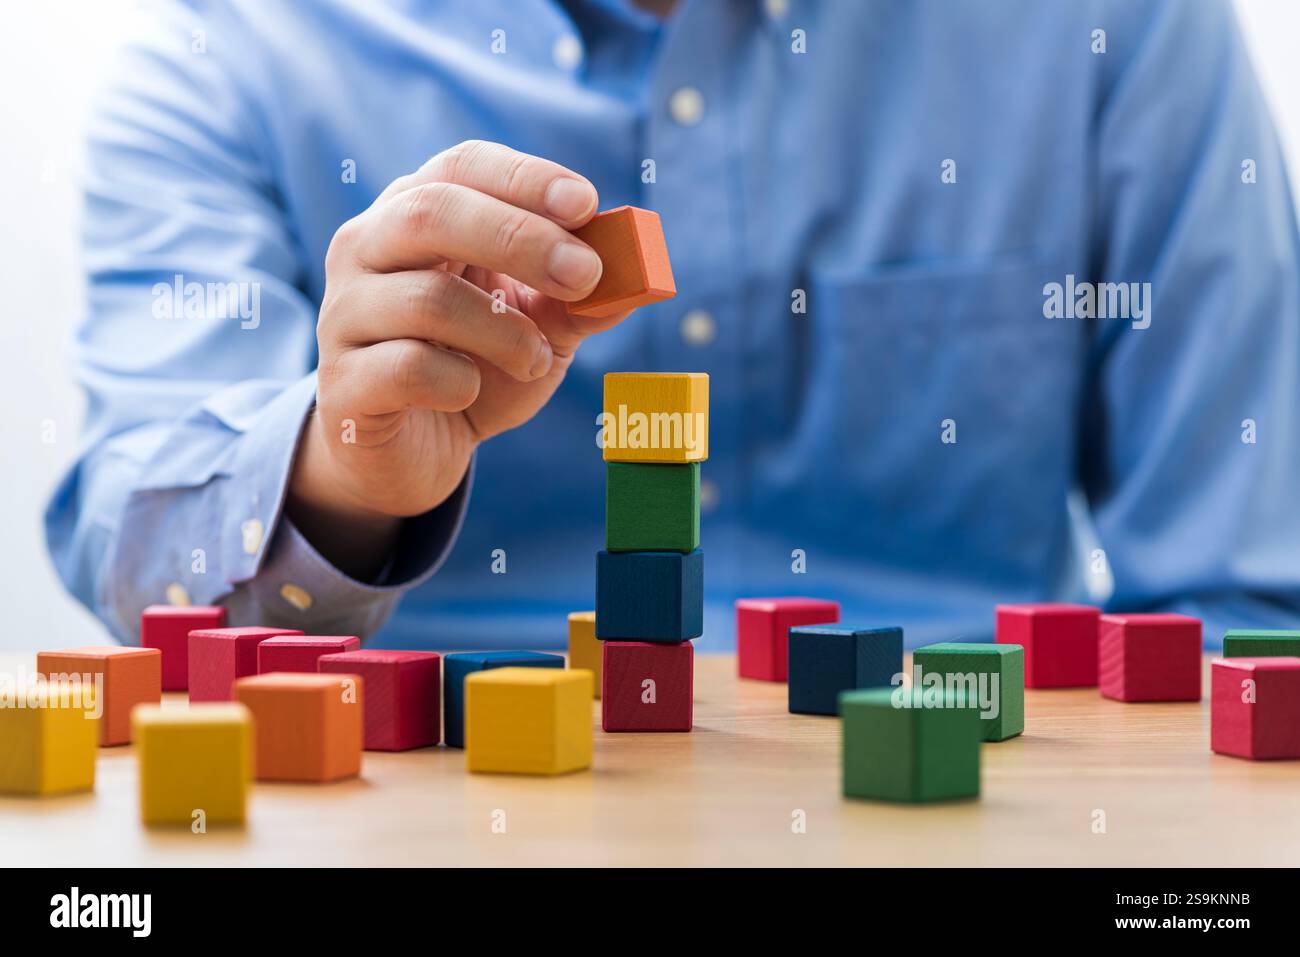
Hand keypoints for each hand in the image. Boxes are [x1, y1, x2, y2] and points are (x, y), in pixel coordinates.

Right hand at [288, 141, 628, 577]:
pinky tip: (468, 394)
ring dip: (505, 332)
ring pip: (428, 299)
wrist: (415, 451)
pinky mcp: (343, 383)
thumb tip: (636, 275)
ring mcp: (344, 314)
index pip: (462, 167)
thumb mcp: (539, 329)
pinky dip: (460, 384)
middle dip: (520, 239)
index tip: (585, 204)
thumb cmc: (476, 369)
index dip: (524, 179)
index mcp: (415, 214)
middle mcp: (366, 249)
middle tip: (584, 275)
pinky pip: (409, 369)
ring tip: (536, 359)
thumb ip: (580, 301)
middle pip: (431, 215)